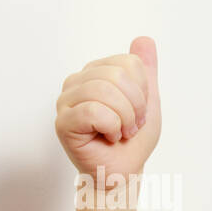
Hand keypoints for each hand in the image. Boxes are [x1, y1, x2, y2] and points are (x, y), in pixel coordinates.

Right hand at [55, 36, 161, 180]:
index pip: (128, 63)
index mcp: (96, 72)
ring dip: (124, 118)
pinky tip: (108, 137)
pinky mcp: (63, 122)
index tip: (138, 113)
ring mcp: (66, 100)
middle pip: (116, 75)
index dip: (142, 92)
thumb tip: (144, 39)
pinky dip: (112, 127)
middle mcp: (77, 82)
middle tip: (131, 126)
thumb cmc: (132, 140)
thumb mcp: (148, 101)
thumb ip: (145, 70)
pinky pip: (94, 111)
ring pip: (104, 91)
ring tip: (121, 132)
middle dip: (135, 106)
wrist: (123, 171)